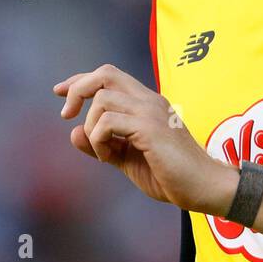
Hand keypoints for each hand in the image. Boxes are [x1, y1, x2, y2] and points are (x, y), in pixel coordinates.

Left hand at [52, 64, 236, 211]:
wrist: (203, 188)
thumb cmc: (170, 175)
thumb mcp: (126, 159)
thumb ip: (102, 145)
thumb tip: (73, 133)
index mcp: (146, 103)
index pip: (108, 76)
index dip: (80, 80)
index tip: (59, 92)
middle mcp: (149, 101)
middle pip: (105, 73)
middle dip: (78, 88)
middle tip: (66, 114)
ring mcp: (151, 112)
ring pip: (102, 99)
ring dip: (91, 127)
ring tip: (104, 154)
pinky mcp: (151, 129)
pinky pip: (108, 122)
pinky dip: (99, 140)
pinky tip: (109, 158)